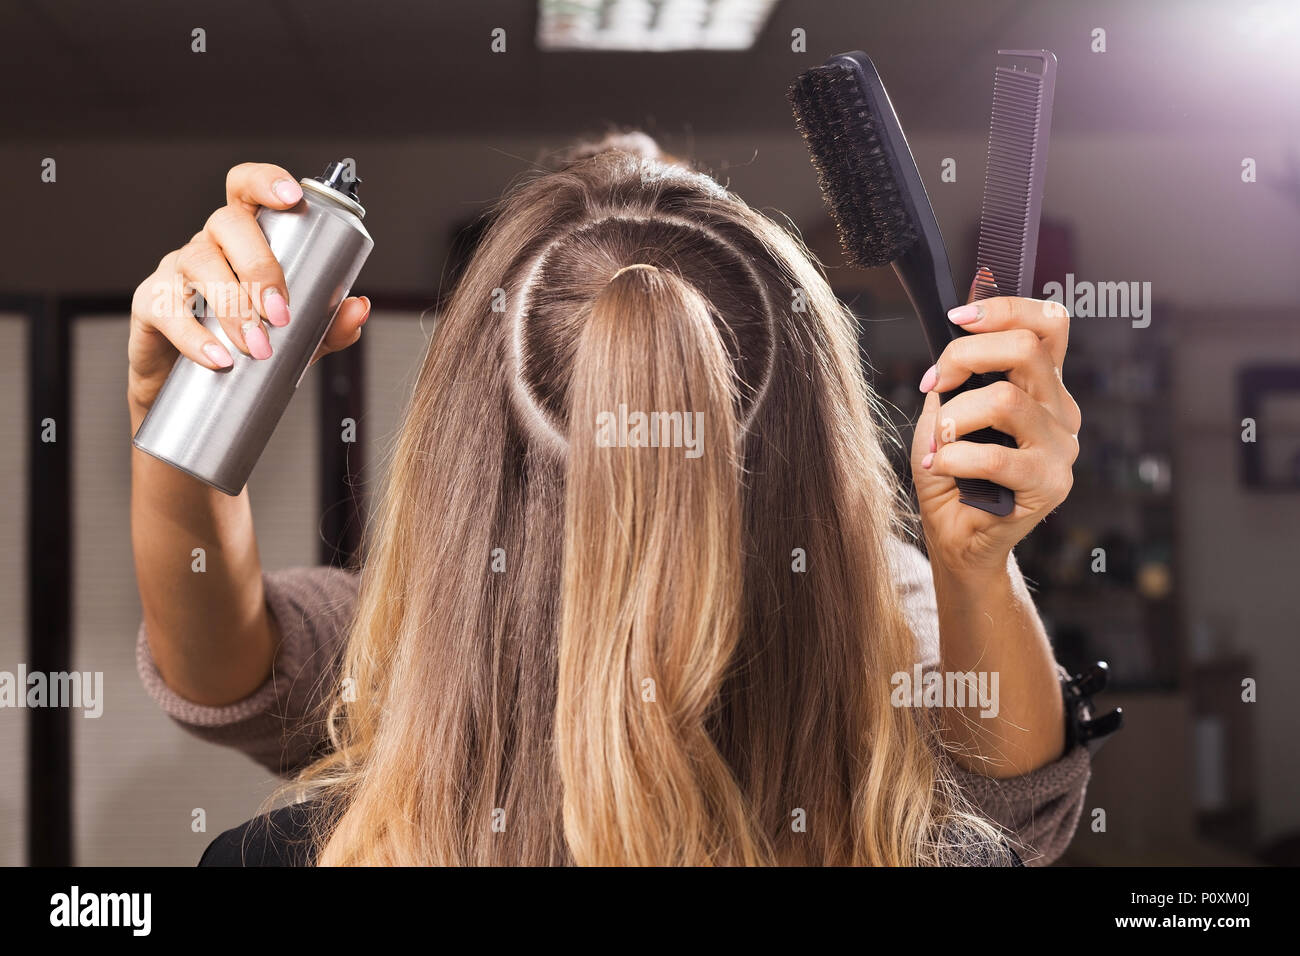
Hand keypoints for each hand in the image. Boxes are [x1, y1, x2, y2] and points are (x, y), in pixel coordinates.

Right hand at [127, 162, 369, 414]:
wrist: (198, 392)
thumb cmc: (250, 346)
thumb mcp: (298, 338)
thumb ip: (329, 325)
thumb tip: (358, 308)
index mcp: (247, 237)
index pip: (247, 188)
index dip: (266, 182)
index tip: (292, 197)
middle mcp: (210, 242)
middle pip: (228, 224)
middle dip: (260, 266)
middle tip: (281, 315)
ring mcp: (177, 269)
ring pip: (199, 262)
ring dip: (233, 305)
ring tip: (257, 346)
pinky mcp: (151, 303)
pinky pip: (168, 309)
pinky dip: (195, 337)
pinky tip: (220, 359)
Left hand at [910, 279, 1080, 575]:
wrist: (955, 533)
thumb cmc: (951, 469)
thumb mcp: (947, 409)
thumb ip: (959, 373)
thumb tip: (959, 329)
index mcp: (1043, 384)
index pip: (1050, 323)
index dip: (1005, 309)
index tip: (958, 320)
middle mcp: (1061, 410)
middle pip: (1026, 349)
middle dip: (964, 356)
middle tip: (935, 384)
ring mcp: (1061, 447)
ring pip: (1005, 400)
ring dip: (955, 417)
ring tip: (939, 441)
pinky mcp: (1050, 484)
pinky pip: (995, 456)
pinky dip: (954, 458)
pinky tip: (940, 467)